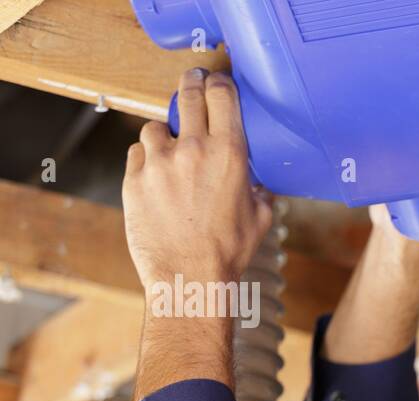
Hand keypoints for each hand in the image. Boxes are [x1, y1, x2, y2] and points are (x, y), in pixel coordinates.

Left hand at [123, 68, 271, 293]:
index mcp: (229, 154)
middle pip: (188, 95)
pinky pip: (138, 154)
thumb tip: (258, 186)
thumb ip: (260, 192)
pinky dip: (147, 161)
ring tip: (171, 156)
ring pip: (155, 127)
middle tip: (193, 83)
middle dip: (191, 85)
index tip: (217, 80)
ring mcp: (159, 161)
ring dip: (164, 136)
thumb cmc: (228, 252)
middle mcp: (192, 149)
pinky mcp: (134, 178)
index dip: (219, 82)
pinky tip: (158, 179)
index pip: (222, 95)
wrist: (189, 277)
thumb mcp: (260, 219)